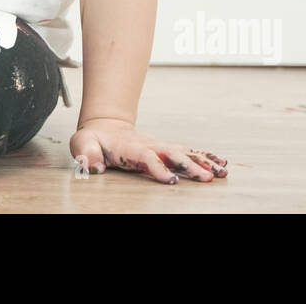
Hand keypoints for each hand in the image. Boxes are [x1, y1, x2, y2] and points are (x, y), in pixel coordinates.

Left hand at [70, 117, 227, 182]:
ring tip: (223, 173)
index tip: (171, 180)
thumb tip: (91, 166)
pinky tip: (222, 164)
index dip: (157, 168)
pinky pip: (189, 152)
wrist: (106, 124)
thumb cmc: (93, 138)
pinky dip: (206, 157)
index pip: (146, 157)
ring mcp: (160, 146)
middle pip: (172, 155)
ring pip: (185, 153)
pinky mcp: (167, 149)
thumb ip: (86, 153)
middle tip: (207, 179)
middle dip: (190, 167)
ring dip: (204, 163)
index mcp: (131, 148)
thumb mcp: (82, 143)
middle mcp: (150, 146)